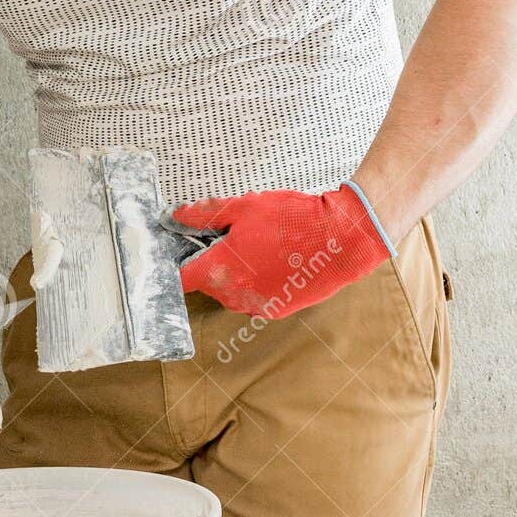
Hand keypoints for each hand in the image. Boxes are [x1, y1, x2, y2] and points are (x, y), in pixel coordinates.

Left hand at [171, 184, 394, 318]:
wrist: (340, 239)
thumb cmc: (291, 220)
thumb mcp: (244, 206)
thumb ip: (205, 214)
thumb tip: (176, 215)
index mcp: (219, 270)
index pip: (181, 280)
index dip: (176, 266)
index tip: (180, 253)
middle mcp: (234, 296)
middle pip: (207, 285)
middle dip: (211, 264)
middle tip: (227, 237)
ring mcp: (256, 306)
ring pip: (231, 292)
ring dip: (234, 274)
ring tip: (255, 247)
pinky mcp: (276, 310)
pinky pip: (253, 298)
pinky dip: (256, 282)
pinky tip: (272, 261)